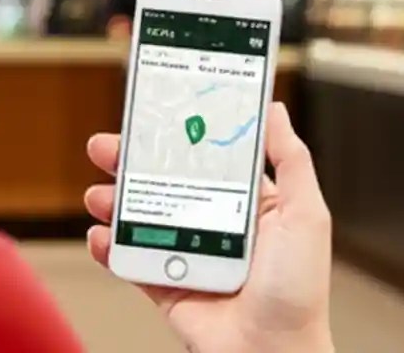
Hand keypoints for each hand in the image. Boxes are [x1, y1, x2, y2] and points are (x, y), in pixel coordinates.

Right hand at [84, 103, 333, 352]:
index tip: (156, 113)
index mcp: (248, 203)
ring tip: (98, 195)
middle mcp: (214, 224)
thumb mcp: (305, 215)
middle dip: (131, 163)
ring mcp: (188, 254)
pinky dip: (110, 248)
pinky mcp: (167, 285)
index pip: (207, 157)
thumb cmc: (298, 293)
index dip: (179, 135)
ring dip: (114, 203)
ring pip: (141, 218)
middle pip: (164, 183)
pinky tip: (101, 236)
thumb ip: (290, 160)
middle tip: (105, 147)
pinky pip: (132, 261)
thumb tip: (275, 110)